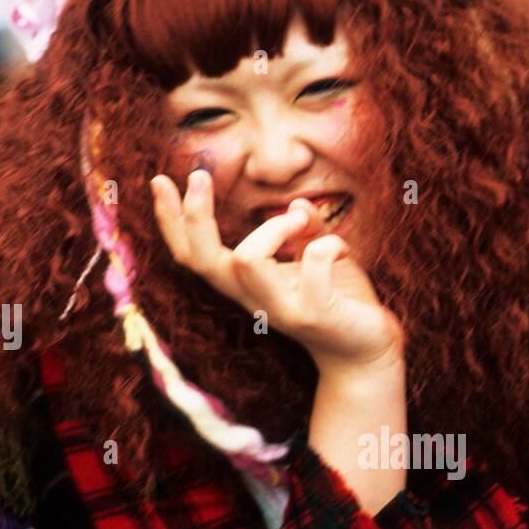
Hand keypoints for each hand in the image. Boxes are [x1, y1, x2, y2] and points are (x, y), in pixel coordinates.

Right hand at [150, 170, 403, 374]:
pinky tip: (340, 248)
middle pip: (204, 260)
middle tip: (199, 175)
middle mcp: (255, 300)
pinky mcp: (315, 314)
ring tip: (300, 221)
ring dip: (273, 226)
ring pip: (247, 259)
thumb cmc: (341, 302)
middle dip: (195, 214)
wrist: (368, 353)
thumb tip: (297, 204)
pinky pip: (312, 264)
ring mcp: (283, 309)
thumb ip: (304, 230)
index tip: (160, 181)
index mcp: (246, 286)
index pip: (193, 257)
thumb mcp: (316, 258)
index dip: (171, 222)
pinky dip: (327, 243)